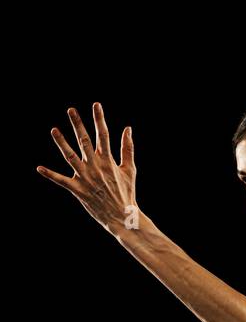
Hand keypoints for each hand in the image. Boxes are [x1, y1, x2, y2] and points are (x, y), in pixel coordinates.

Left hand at [36, 102, 137, 234]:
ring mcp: (85, 178)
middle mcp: (95, 167)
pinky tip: (39, 168)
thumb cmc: (127, 193)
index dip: (99, 119)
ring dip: (61, 143)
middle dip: (78, 124)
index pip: (103, 135)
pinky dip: (50, 175)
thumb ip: (128, 148)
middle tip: (71, 110)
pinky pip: (62, 181)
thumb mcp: (130, 169)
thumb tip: (128, 129)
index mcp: (108, 161)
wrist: (122, 217)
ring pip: (71, 156)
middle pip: (85, 141)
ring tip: (54, 130)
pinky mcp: (78, 190)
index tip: (96, 105)